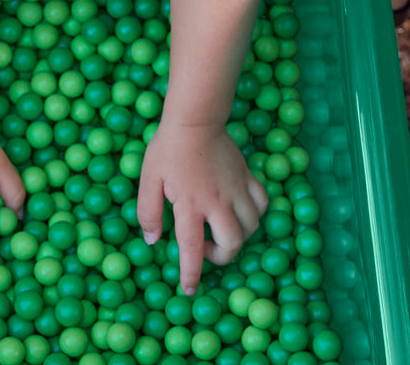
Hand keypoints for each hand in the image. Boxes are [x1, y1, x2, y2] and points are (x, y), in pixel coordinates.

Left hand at [135, 122, 267, 294]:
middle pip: (232, 244)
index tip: (189, 289)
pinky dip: (255, 213)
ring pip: (251, 227)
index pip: (192, 249)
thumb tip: (152, 240)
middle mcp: (217, 202)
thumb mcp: (148, 179)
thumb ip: (148, 211)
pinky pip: (261, 204)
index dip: (191, 274)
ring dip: (238, 236)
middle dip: (221, 256)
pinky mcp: (247, 177)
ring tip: (221, 227)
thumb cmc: (168, 149)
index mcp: (190, 204)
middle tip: (206, 247)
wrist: (195, 119)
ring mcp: (236, 189)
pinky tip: (240, 209)